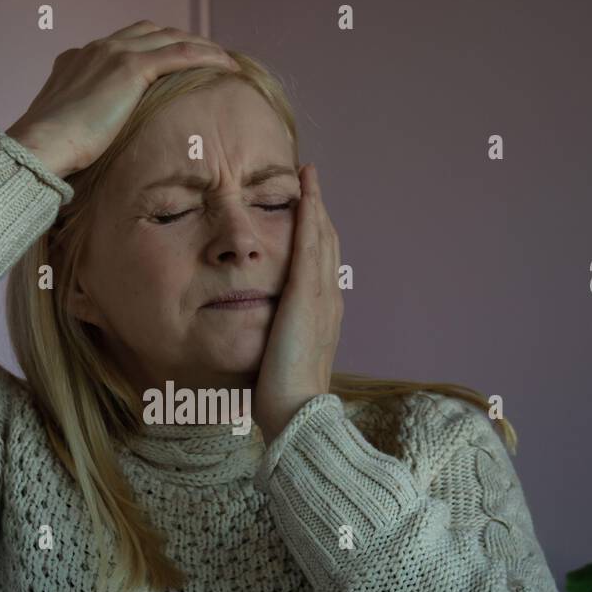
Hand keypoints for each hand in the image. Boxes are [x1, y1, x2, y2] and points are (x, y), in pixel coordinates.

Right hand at [6, 19, 237, 178]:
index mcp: (79, 59)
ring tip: (223, 61)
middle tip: (208, 58)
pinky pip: (180, 53)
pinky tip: (225, 66)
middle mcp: (96, 49)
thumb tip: (99, 146)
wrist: (39, 146)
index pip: (126, 43)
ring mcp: (112, 53)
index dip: (155, 50)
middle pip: (151, 32)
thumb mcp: (70, 131)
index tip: (176, 65)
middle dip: (181, 40)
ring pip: (169, 37)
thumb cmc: (51, 152)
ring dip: (200, 45)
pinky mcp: (128, 68)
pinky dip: (205, 56)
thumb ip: (87, 124)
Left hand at [254, 163, 342, 446]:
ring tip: (308, 177)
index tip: (307, 211)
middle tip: (310, 181)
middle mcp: (329, 301)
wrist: (298, 414)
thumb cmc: (284, 399)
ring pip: (322, 238)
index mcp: (323, 316)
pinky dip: (309, 216)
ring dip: (316, 204)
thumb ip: (275, 342)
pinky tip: (302, 193)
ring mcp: (322, 296)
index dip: (316, 235)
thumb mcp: (280, 361)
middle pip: (327, 244)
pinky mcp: (307, 296)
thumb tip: (262, 338)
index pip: (321, 264)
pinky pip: (310, 246)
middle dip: (319, 211)